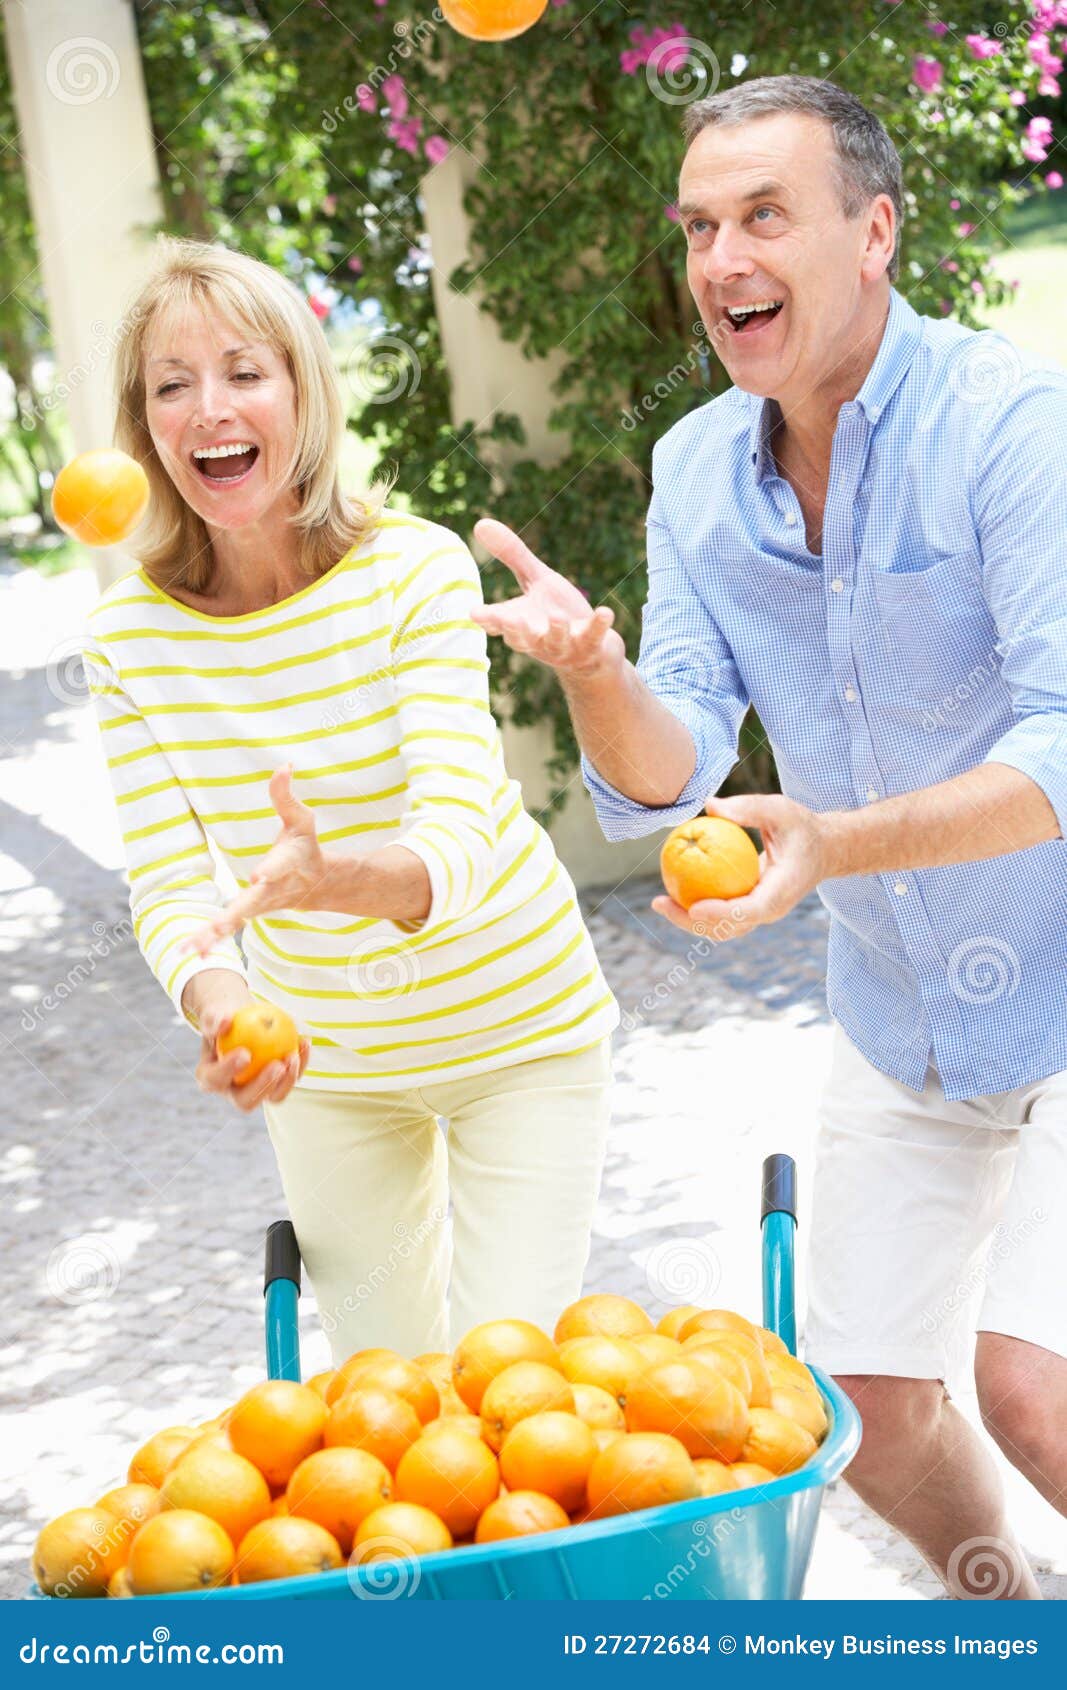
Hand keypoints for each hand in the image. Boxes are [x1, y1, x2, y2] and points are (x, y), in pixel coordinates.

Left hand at [182, 766, 332, 957]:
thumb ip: (286, 796)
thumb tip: (283, 764)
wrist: (317, 885)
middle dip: (234, 915)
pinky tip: (186, 953)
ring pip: (234, 922)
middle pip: (251, 904)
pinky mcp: (246, 914)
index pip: (278, 867)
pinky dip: (208, 941)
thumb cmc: (305, 847)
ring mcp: (258, 906)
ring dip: (212, 935)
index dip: (269, 869)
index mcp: (286, 865)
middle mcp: (271, 890)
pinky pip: (225, 930)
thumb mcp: (301, 820)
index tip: (257, 875)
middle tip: (218, 926)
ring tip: (189, 949)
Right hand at [192, 982, 310, 1114]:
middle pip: (246, 1101)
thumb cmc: (224, 1019)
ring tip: (293, 1056)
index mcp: (210, 1078)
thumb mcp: (214, 1014)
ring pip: (274, 1097)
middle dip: (263, 1086)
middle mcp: (232, 1092)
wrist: (240, 1023)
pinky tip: (305, 1042)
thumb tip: (225, 1021)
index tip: (245, 1053)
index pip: (215, 1079)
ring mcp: (257, 1092)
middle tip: (276, 1065)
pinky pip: (291, 1078)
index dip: (228, 1071)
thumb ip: (215, 1019)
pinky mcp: (278, 1084)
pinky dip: (301, 1062)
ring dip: (287, 1080)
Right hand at [471, 518, 625, 677]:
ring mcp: (563, 646)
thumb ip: (512, 555)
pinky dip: (599, 626)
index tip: (476, 613)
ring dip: (556, 630)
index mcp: (518, 623)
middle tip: (508, 620)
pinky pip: (594, 637)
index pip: (497, 622)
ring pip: (556, 640)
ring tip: (557, 618)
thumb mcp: (536, 580)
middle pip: (521, 637)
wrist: (590, 649)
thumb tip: (480, 522)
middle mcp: (536, 639)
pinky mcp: (589, 646)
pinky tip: (605, 612)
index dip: (487, 619)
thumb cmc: (555, 612)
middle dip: (516, 630)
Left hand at [651, 793, 829, 942]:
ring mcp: (760, 913)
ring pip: (722, 929)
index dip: (722, 914)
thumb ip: (747, 807)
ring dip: (689, 921)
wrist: (823, 850)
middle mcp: (771, 909)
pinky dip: (696, 909)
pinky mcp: (750, 909)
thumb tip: (709, 806)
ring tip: (660, 902)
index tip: (694, 908)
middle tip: (660, 903)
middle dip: (692, 923)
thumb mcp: (779, 809)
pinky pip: (720, 916)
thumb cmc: (800, 827)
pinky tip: (673, 892)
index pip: (752, 910)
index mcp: (783, 890)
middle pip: (729, 928)